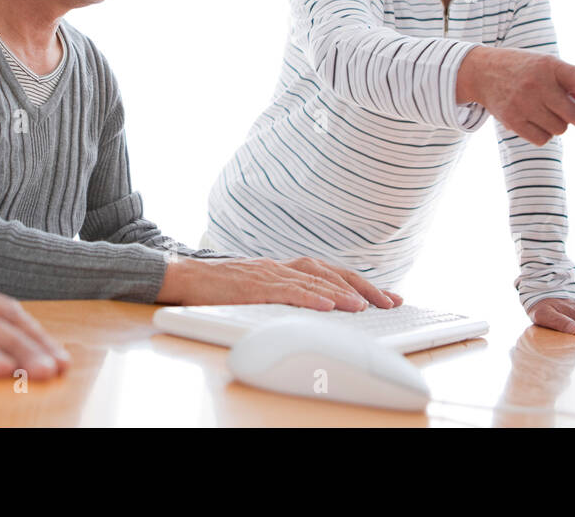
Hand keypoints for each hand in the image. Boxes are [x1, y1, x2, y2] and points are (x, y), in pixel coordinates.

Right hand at [157, 256, 402, 310]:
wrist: (183, 276)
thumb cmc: (219, 286)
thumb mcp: (258, 287)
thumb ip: (285, 293)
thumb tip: (317, 308)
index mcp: (284, 267)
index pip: (331, 272)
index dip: (361, 283)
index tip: (388, 296)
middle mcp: (281, 266)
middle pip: (330, 272)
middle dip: (364, 287)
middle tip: (390, 301)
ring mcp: (267, 274)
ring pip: (312, 279)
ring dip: (342, 291)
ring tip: (366, 305)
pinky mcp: (252, 285)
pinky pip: (285, 290)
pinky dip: (309, 295)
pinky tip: (327, 304)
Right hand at [456, 46, 574, 145]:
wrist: (481, 72)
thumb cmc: (524, 69)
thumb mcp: (549, 68)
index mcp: (551, 66)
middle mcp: (537, 84)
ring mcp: (523, 103)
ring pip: (560, 129)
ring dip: (559, 125)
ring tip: (546, 112)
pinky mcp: (512, 119)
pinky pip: (543, 139)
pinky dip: (544, 134)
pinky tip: (535, 121)